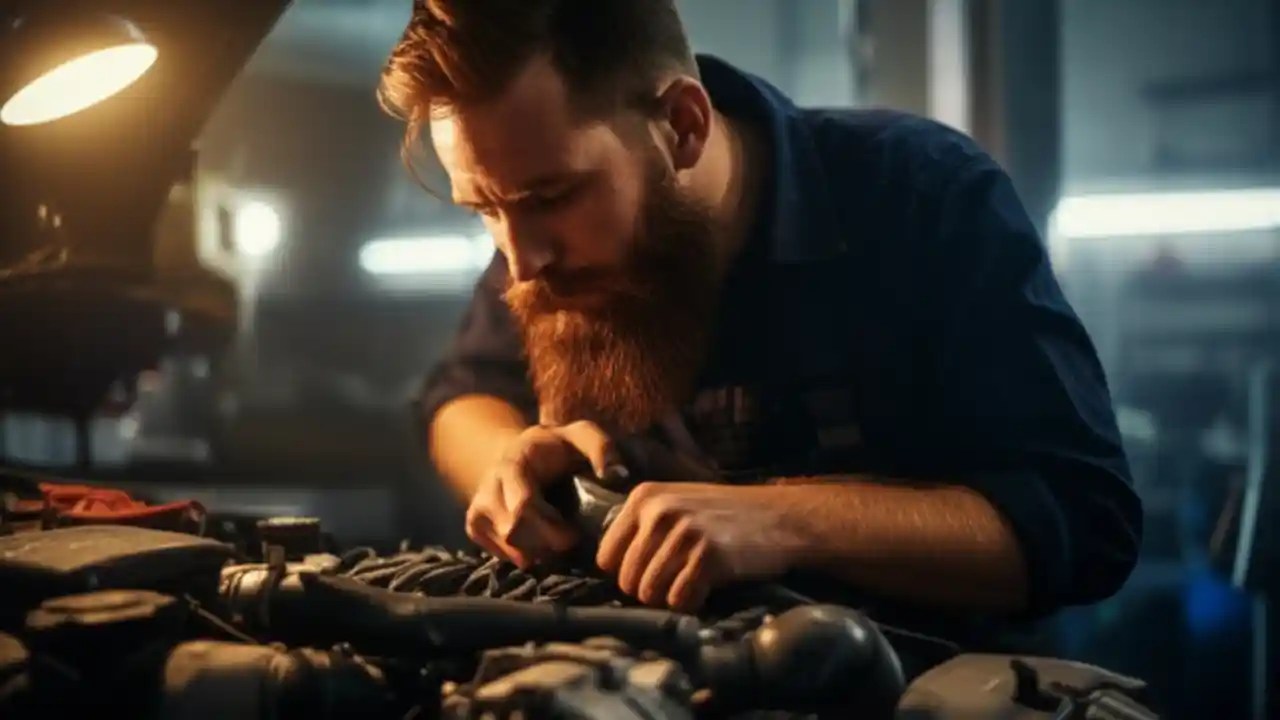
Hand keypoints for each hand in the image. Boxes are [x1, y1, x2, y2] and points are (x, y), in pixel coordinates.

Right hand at [466, 421, 623, 567]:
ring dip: (539, 552)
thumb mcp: (582, 435)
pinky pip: (501, 554)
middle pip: (514, 533)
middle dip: (547, 545)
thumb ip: (601, 447)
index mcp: (512, 464)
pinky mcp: (474, 525)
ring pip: (508, 548)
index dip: (551, 528)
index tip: (574, 535)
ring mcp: (478, 507)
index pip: (523, 506)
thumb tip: (615, 475)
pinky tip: (539, 541)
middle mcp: (488, 486)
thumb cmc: (557, 446)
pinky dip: (526, 555)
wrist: (520, 451)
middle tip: (570, 542)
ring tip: (557, 541)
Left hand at [596, 482, 806, 611]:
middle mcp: (659, 511)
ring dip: (670, 599)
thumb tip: (611, 570)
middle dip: (649, 591)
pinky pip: (679, 600)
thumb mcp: (676, 503)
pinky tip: (707, 589)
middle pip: (627, 580)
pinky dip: (691, 603)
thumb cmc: (726, 516)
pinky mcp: (708, 556)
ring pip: (649, 594)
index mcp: (644, 497)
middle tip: (676, 583)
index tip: (652, 572)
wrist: (781, 516)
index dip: (627, 573)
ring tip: (691, 585)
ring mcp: (684, 533)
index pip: (606, 557)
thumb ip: (643, 527)